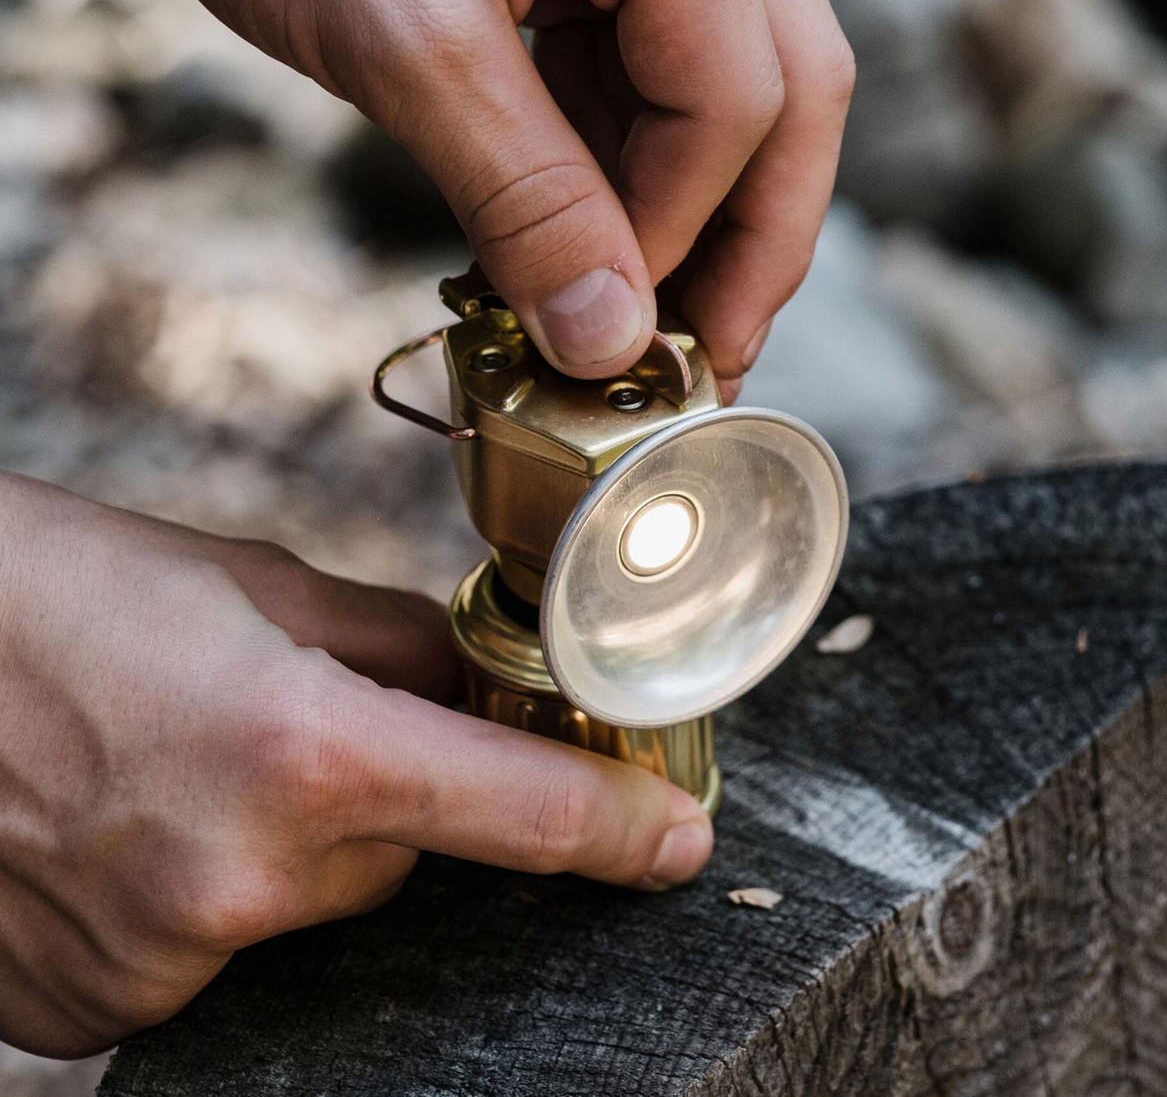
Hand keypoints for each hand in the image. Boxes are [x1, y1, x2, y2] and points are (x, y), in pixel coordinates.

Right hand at [0, 473, 711, 1056]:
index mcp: (302, 752)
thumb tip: (475, 685)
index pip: (516, 811)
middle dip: (382, 798)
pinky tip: (137, 825)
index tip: (672, 842)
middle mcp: (241, 879)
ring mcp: (163, 963)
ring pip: (310, 908)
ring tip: (187, 765)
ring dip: (286, 849)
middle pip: (401, 859)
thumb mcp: (255, 587)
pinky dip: (204, 898)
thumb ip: (392, 647)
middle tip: (293, 727)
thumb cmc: (57, 591)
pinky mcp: (96, 1010)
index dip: (615, 828)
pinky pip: (214, 956)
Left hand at [134, 0, 852, 399]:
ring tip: (623, 319)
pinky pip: (648, 68)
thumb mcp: (398, 33)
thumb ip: (521, 193)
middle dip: (742, 245)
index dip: (680, 243)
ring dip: (680, 215)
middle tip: (699, 367)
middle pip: (780, 94)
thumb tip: (607, 340)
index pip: (733, 102)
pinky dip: (619, 163)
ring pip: (723, 91)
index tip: (612, 343)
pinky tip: (578, 234)